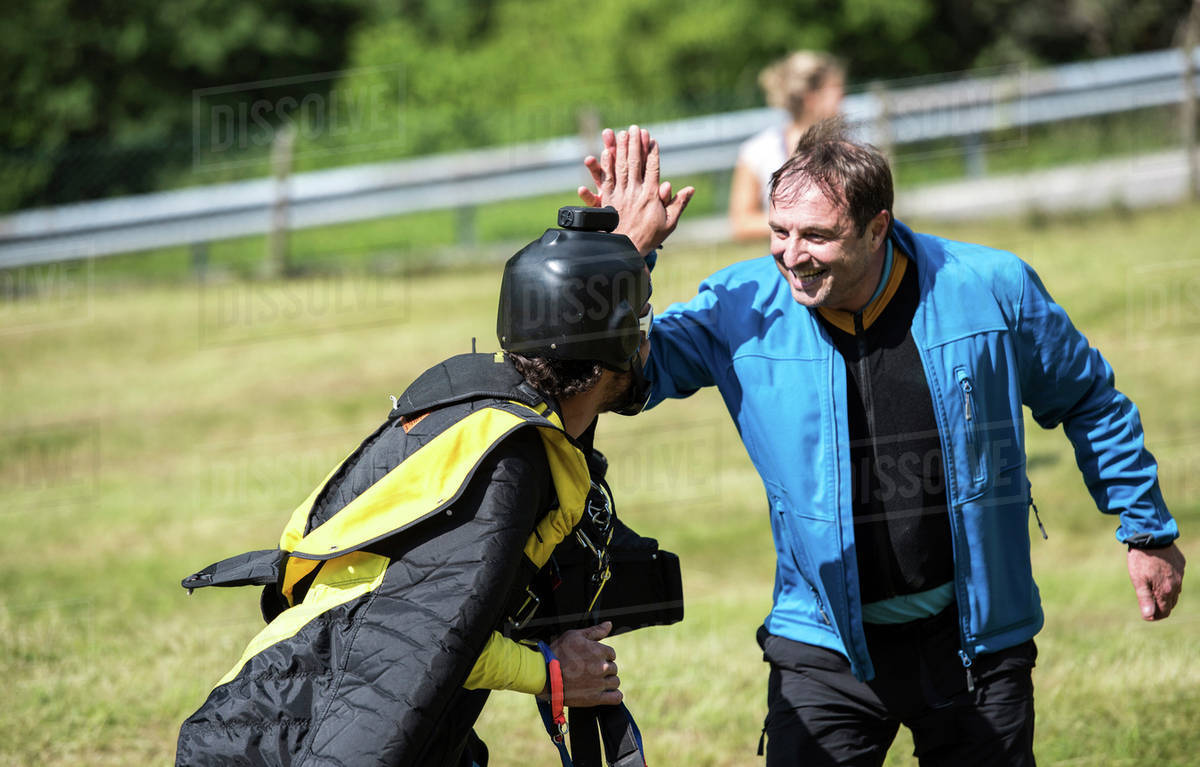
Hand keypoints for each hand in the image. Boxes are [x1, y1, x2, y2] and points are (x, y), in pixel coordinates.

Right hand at [543, 621, 621, 706]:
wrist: (545, 675)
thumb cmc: (557, 654)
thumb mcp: (574, 636)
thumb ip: (595, 631)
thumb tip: (609, 624)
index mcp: (599, 651)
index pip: (611, 654)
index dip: (602, 656)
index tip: (592, 659)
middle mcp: (602, 667)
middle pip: (613, 668)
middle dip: (604, 669)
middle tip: (590, 671)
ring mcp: (600, 683)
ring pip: (615, 682)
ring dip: (607, 682)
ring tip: (594, 682)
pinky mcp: (595, 698)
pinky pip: (616, 697)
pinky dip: (614, 696)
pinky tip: (607, 693)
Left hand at [577, 125, 693, 255]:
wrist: (624, 251)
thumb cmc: (648, 238)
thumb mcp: (669, 223)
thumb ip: (678, 204)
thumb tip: (691, 189)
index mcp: (651, 196)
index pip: (653, 169)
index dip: (652, 153)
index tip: (652, 139)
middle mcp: (635, 192)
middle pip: (635, 163)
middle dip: (635, 144)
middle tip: (635, 128)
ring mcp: (620, 195)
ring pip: (620, 167)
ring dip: (621, 149)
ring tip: (622, 134)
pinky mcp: (607, 200)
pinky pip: (607, 179)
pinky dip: (607, 165)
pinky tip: (607, 153)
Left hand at [1127, 543, 1184, 619]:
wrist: (1151, 536)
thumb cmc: (1141, 559)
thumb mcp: (1138, 580)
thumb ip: (1145, 599)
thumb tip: (1148, 616)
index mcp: (1166, 590)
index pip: (1165, 612)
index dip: (1155, 616)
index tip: (1145, 614)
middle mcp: (1177, 585)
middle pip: (1170, 603)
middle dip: (1160, 606)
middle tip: (1147, 604)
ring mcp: (1180, 574)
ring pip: (1175, 591)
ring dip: (1165, 594)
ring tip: (1152, 591)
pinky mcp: (1180, 565)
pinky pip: (1177, 578)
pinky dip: (1169, 581)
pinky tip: (1159, 576)